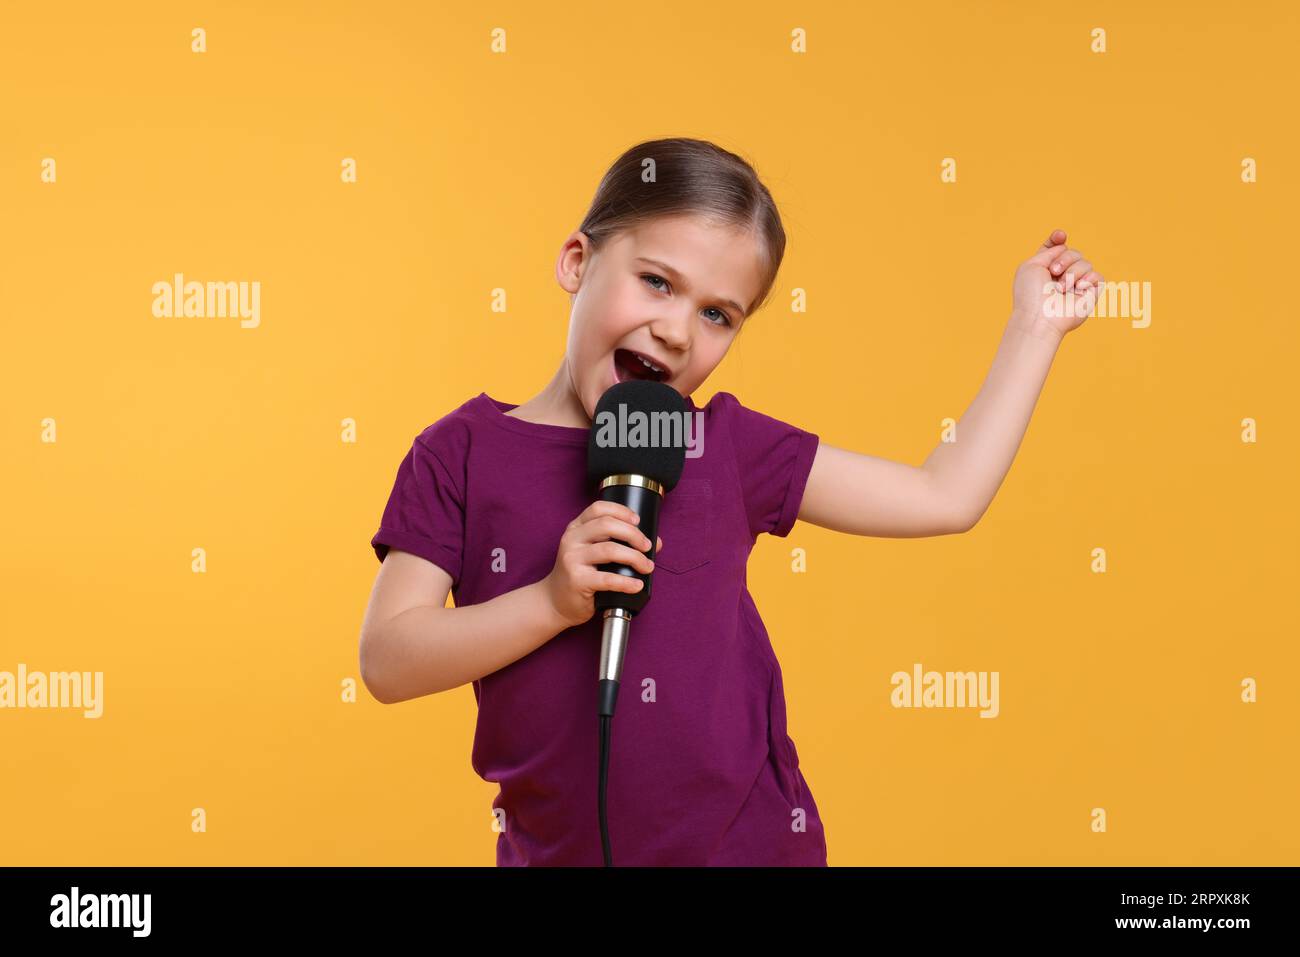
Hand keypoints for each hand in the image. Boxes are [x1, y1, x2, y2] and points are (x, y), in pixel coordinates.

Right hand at [541, 500, 662, 628]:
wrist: (555, 602)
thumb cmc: (579, 575)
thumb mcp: (593, 554)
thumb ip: (620, 543)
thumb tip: (656, 542)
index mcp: (576, 528)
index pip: (598, 509)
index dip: (621, 511)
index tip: (637, 521)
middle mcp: (572, 540)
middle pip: (607, 525)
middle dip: (633, 534)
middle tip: (647, 546)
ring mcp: (572, 560)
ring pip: (609, 550)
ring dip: (635, 558)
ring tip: (647, 567)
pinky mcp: (577, 581)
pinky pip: (607, 579)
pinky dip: (626, 582)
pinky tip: (636, 585)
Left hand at [1011, 228, 1104, 338]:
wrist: (1039, 317)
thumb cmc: (1030, 294)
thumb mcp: (1031, 265)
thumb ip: (1048, 250)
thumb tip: (1064, 246)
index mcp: (1046, 269)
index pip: (1057, 248)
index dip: (1059, 239)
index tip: (1060, 235)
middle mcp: (1062, 276)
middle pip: (1074, 252)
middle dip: (1064, 258)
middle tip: (1053, 273)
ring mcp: (1076, 285)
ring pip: (1085, 263)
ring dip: (1072, 272)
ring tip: (1061, 288)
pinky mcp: (1090, 295)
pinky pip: (1098, 277)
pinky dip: (1087, 280)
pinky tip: (1077, 289)